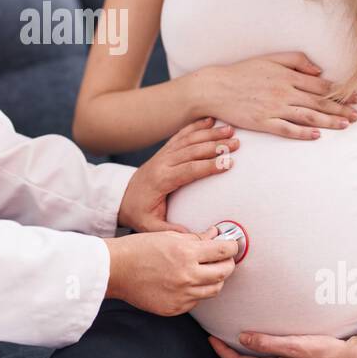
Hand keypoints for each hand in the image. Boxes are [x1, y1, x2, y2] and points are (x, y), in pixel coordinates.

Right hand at [105, 227, 238, 315]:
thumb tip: (215, 235)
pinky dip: (197, 292)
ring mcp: (181, 295)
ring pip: (214, 289)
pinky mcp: (174, 308)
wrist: (116, 270)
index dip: (232, 246)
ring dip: (215, 279)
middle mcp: (187, 275)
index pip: (224, 251)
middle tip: (223, 259)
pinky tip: (188, 283)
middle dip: (228, 263)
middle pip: (224, 272)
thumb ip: (196, 238)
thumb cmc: (139, 249)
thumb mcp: (168, 236)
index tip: (232, 245)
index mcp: (186, 253)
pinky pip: (197, 301)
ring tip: (207, 271)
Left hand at [117, 116, 239, 232]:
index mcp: (162, 180)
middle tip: (236, 143)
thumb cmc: (137, 212)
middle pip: (192, 150)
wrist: (120, 197)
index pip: (188, 170)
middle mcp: (163, 163)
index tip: (228, 163)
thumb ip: (170, 231)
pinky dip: (196, 126)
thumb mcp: (149, 226)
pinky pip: (182, 135)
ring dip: (210, 133)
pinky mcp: (165, 151)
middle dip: (215, 146)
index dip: (209, 166)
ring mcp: (164, 154)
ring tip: (230, 129)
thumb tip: (194, 237)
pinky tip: (211, 120)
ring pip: (189, 139)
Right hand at [194, 52, 356, 140]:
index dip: (340, 92)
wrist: (215, 88)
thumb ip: (296, 61)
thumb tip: (318, 70)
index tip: (356, 97)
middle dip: (341, 109)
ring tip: (345, 125)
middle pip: (319, 102)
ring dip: (329, 121)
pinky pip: (287, 129)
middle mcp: (284, 92)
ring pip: (308, 116)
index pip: (321, 86)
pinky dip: (303, 133)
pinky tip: (317, 136)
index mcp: (287, 76)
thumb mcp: (270, 58)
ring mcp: (274, 108)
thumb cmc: (242, 72)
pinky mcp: (263, 122)